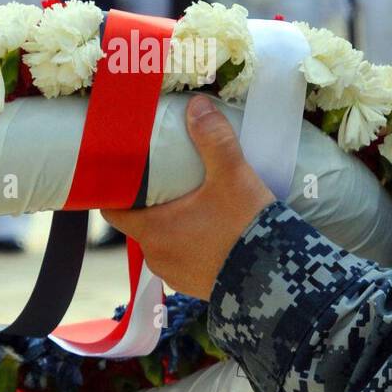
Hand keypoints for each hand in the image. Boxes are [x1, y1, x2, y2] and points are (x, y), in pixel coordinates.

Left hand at [103, 94, 273, 300]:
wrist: (278, 281)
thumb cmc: (246, 228)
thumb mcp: (233, 176)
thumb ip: (214, 139)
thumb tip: (197, 104)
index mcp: (152, 231)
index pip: (113, 211)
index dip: (115, 192)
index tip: (125, 174)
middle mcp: (157, 257)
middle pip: (140, 224)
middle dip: (150, 204)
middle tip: (166, 180)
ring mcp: (177, 276)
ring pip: (164, 243)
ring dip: (173, 226)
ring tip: (193, 204)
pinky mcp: (198, 288)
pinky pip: (185, 260)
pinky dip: (191, 245)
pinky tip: (211, 230)